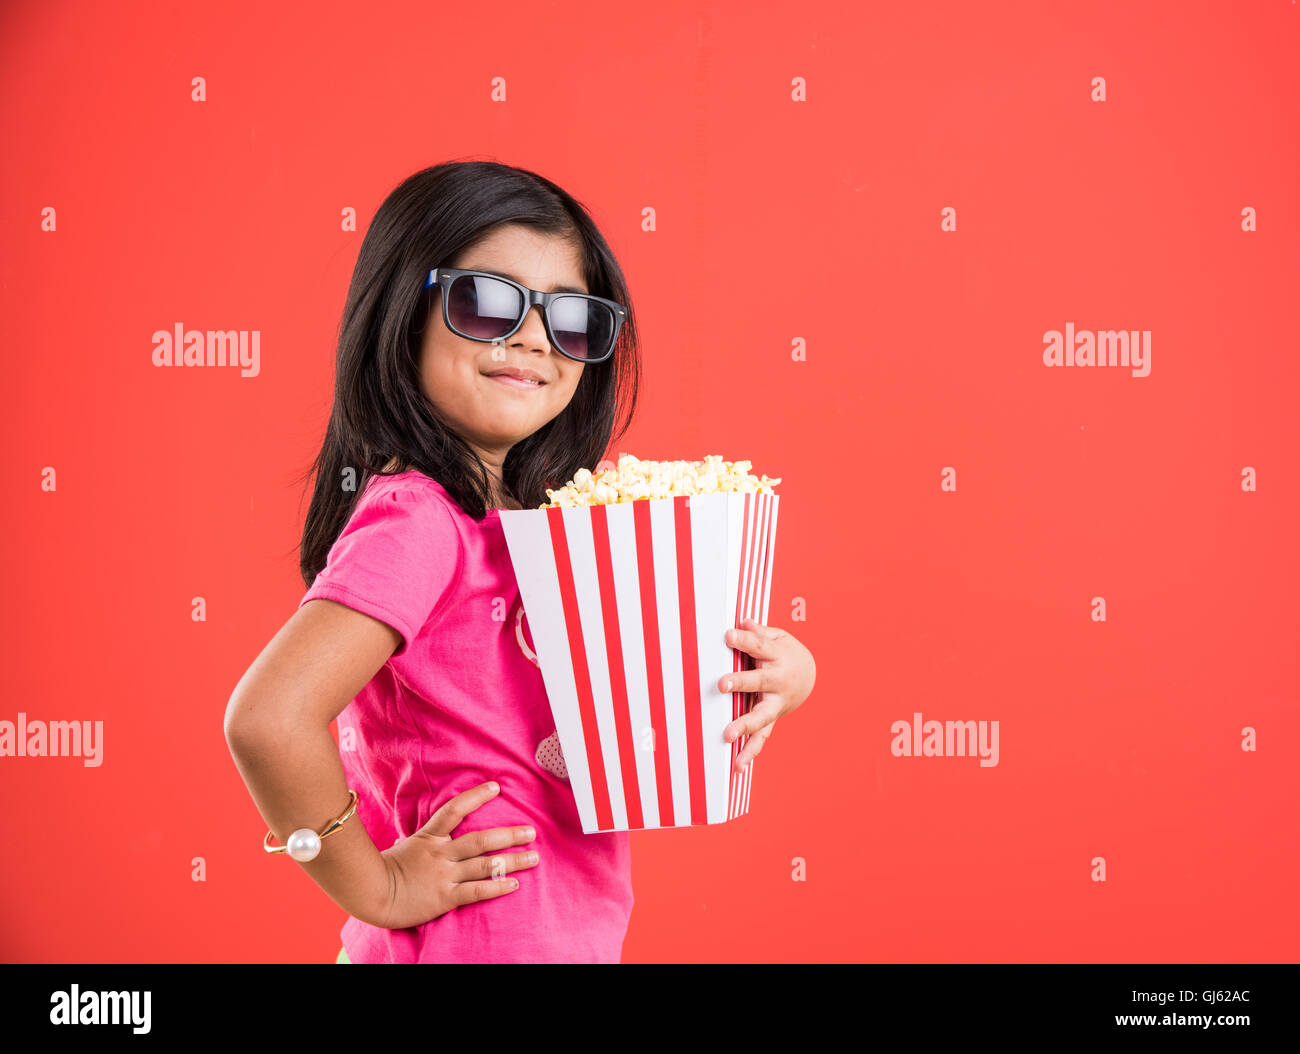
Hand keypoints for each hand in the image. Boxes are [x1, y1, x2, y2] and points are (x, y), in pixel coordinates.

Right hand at [365, 781, 538, 929]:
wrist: (371, 894)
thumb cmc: (382, 870)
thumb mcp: (400, 848)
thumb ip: (414, 842)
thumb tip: (410, 838)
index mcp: (429, 837)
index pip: (455, 809)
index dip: (476, 797)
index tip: (496, 788)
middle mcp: (441, 853)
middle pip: (481, 839)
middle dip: (509, 835)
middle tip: (531, 832)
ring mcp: (444, 875)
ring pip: (485, 864)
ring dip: (512, 860)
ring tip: (533, 857)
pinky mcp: (445, 897)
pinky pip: (477, 891)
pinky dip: (497, 887)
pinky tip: (514, 884)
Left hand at [718, 618, 815, 773]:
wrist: (808, 675)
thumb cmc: (784, 652)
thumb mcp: (777, 637)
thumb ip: (758, 633)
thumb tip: (742, 623)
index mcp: (777, 656)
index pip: (758, 647)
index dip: (744, 640)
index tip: (728, 635)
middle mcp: (777, 681)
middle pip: (759, 682)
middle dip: (741, 683)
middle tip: (722, 685)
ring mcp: (776, 703)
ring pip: (761, 715)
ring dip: (744, 725)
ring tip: (727, 735)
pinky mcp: (772, 718)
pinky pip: (761, 737)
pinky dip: (750, 752)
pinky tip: (736, 766)